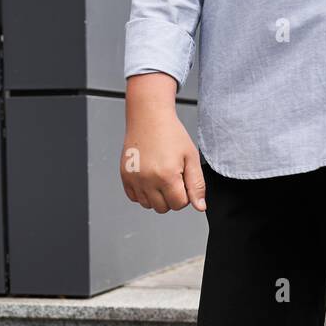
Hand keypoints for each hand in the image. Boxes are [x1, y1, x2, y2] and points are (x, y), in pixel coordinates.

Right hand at [120, 72, 205, 212]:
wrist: (149, 117)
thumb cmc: (170, 133)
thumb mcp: (191, 157)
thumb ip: (197, 185)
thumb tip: (200, 207)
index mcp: (167, 176)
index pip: (179, 205)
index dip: (185, 194)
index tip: (183, 180)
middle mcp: (148, 180)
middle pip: (163, 208)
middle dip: (171, 197)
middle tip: (171, 176)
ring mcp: (134, 179)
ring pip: (148, 205)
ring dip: (156, 196)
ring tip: (159, 175)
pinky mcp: (125, 176)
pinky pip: (134, 197)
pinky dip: (142, 192)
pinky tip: (148, 177)